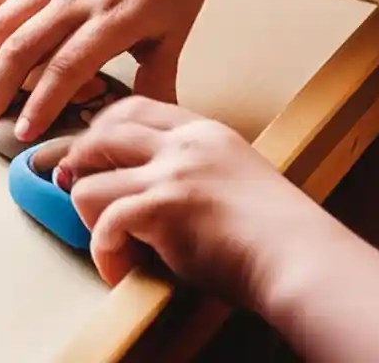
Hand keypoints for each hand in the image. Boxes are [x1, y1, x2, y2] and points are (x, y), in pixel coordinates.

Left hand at [55, 96, 336, 309]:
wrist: (301, 258)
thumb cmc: (275, 233)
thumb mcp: (235, 175)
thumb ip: (192, 169)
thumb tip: (140, 186)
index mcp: (203, 132)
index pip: (133, 108)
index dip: (100, 130)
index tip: (90, 154)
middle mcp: (183, 145)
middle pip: (100, 135)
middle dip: (79, 164)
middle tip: (77, 191)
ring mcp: (171, 174)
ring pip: (89, 183)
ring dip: (90, 219)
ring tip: (111, 243)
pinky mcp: (162, 208)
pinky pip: (104, 224)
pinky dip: (104, 253)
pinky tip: (120, 270)